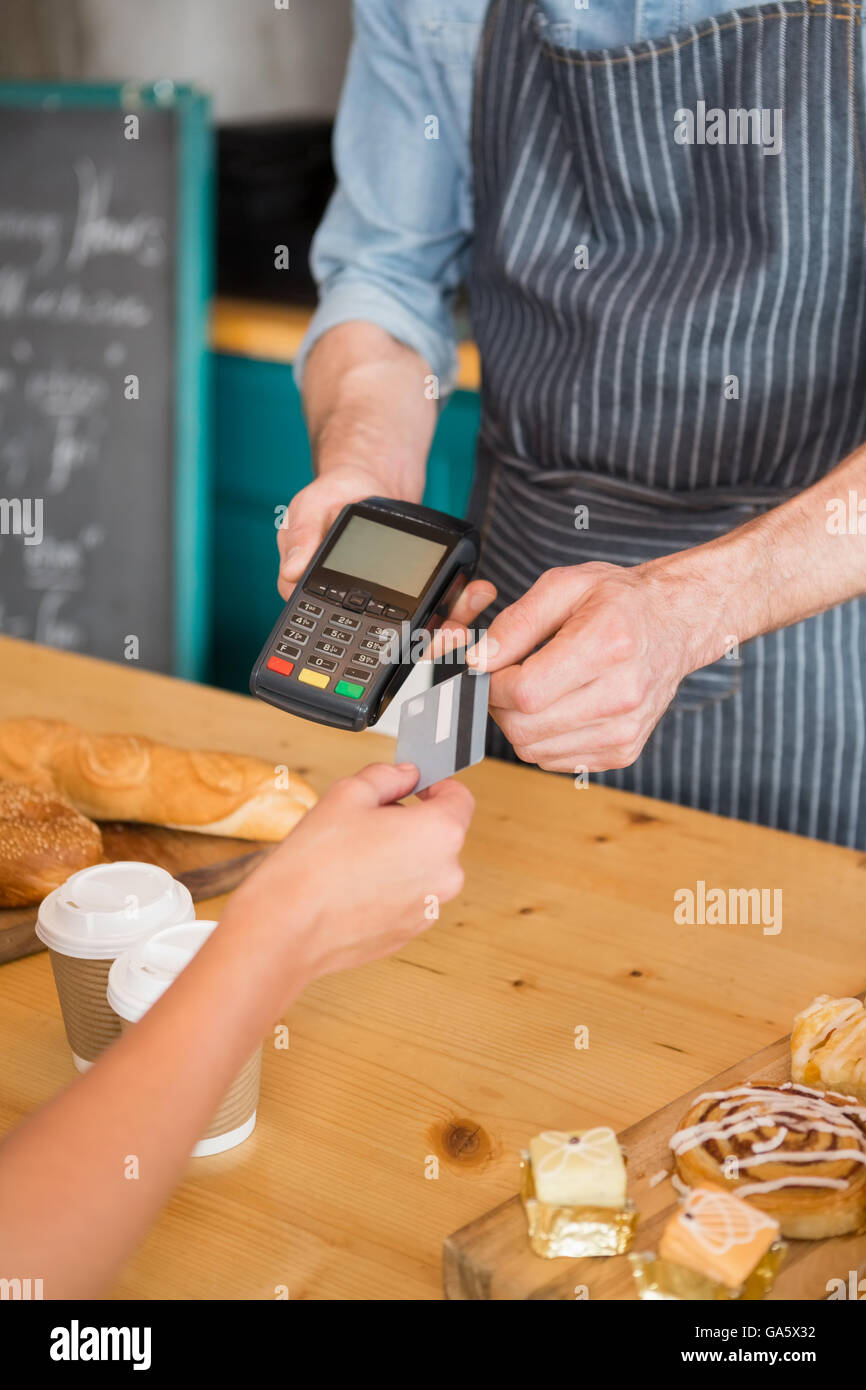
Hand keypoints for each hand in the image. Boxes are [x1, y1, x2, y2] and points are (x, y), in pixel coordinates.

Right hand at [223, 763, 473, 984]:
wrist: (289, 925)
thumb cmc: (316, 863)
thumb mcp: (349, 793)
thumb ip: (387, 775)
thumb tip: (404, 775)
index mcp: (440, 833)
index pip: (459, 797)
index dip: (435, 785)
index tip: (415, 786)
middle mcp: (446, 874)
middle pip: (440, 835)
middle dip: (411, 822)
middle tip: (368, 821)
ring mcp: (429, 908)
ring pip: (423, 868)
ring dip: (399, 857)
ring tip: (354, 856)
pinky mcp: (408, 932)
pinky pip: (407, 897)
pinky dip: (389, 887)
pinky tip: (352, 884)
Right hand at [276, 464, 496, 628]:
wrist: (364, 480)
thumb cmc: (331, 497)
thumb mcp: (308, 509)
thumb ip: (300, 538)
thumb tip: (292, 571)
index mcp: (322, 599)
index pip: (341, 636)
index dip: (370, 653)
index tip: (400, 649)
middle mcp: (356, 611)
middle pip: (389, 644)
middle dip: (423, 644)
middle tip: (449, 635)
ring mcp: (388, 604)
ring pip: (418, 631)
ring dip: (448, 627)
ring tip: (470, 608)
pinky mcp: (414, 591)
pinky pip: (436, 604)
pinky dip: (458, 602)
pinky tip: (476, 591)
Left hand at [464, 561, 708, 772]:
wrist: (675, 623)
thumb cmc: (622, 601)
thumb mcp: (565, 585)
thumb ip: (517, 622)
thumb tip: (478, 660)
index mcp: (608, 645)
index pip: (525, 691)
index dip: (492, 683)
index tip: (491, 666)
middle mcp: (622, 694)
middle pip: (524, 728)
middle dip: (498, 704)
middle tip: (506, 677)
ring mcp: (625, 730)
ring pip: (533, 750)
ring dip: (517, 723)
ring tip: (532, 689)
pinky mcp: (623, 751)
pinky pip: (553, 760)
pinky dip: (540, 738)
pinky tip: (555, 707)